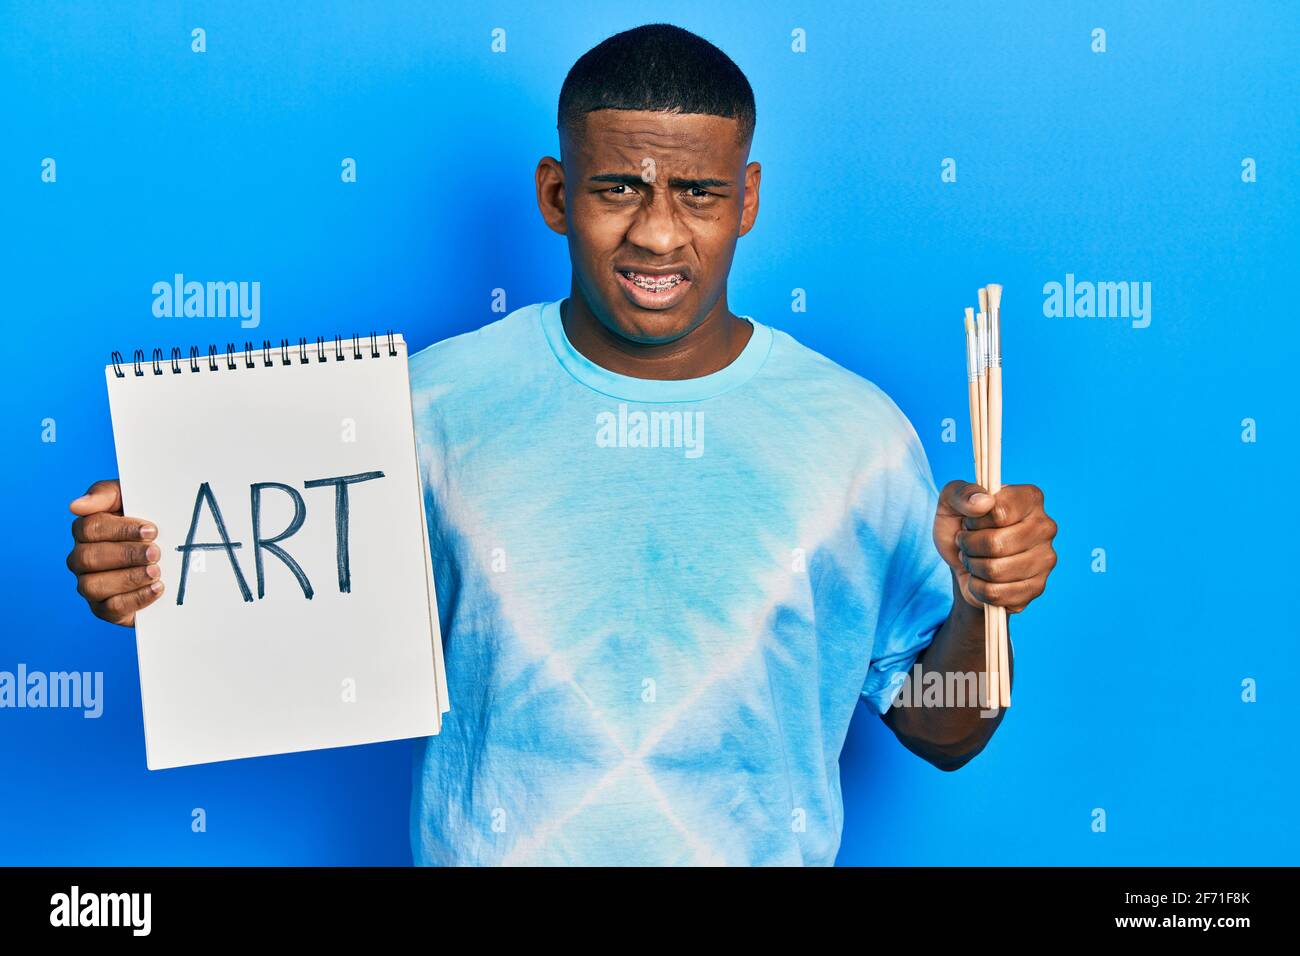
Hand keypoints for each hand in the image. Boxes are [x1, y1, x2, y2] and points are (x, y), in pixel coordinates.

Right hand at [65, 479, 163, 626]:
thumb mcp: (131, 499)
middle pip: (89, 557)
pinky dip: (135, 599)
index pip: (90, 529)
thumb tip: (75, 506)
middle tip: (156, 553)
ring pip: (93, 585)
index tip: (151, 531)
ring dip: (129, 578)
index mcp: (85, 531)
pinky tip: (157, 588)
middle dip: (126, 554)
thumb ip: (105, 494)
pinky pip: (111, 608)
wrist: (174, 555)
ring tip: (157, 572)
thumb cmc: (146, 522)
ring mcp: (90, 585)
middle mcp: (81, 559)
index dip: (121, 530)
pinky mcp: (105, 609)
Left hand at [933, 481, 1057, 613]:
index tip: (970, 521)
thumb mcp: (949, 502)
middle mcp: (1045, 527)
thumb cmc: (960, 526)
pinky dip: (978, 588)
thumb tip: (984, 501)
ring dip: (972, 566)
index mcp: (1030, 498)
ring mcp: (1045, 559)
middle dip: (969, 546)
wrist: (962, 561)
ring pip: (995, 570)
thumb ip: (961, 493)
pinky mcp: (1037, 587)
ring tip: (973, 558)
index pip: (1000, 512)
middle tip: (966, 543)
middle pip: (996, 543)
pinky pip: (997, 593)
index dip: (974, 521)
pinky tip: (981, 578)